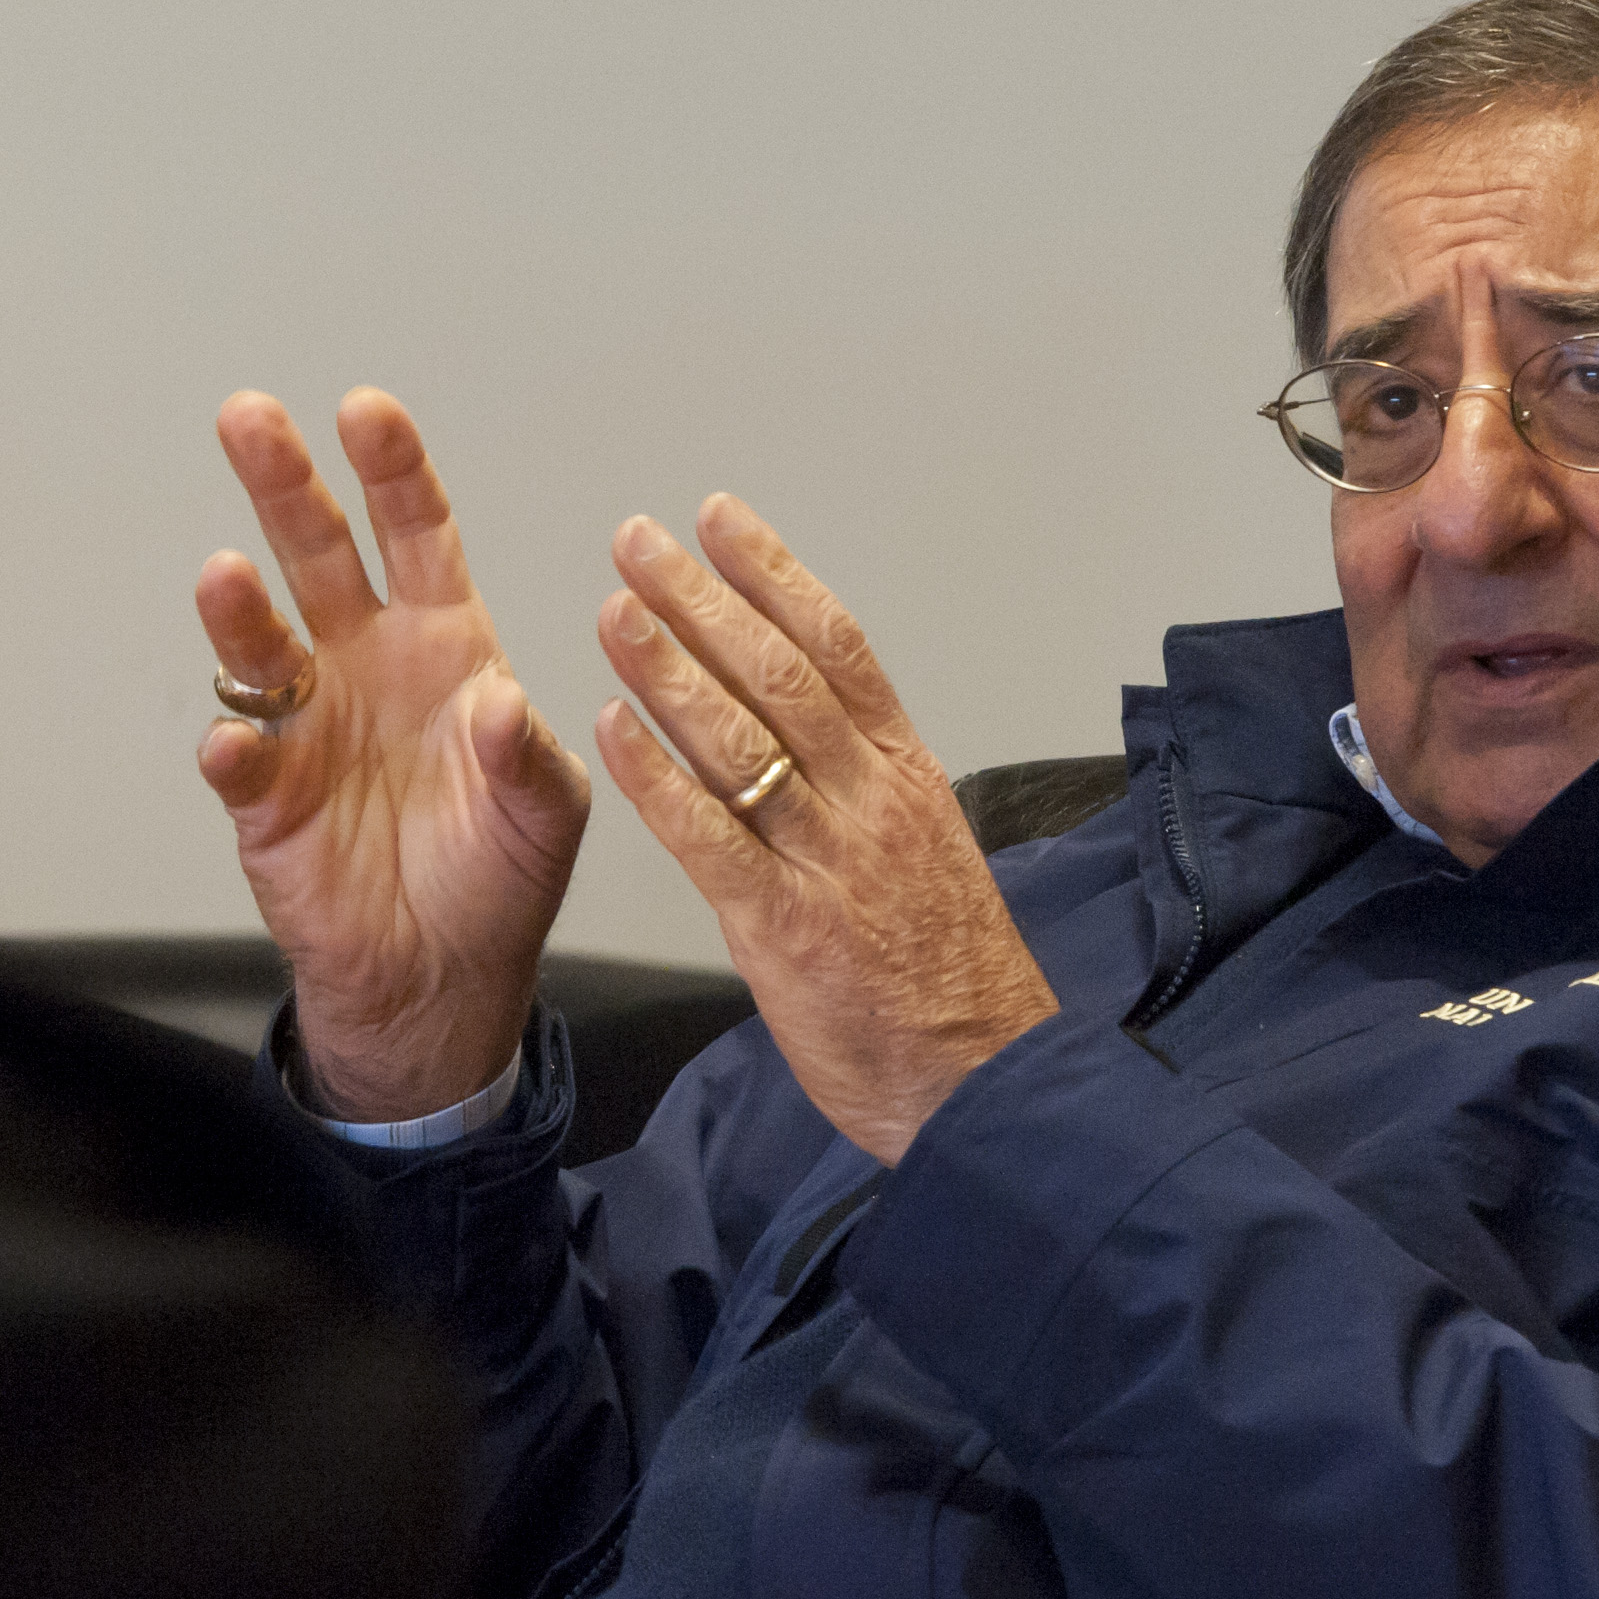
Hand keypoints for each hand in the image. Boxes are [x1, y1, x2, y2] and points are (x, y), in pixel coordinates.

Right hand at [197, 390, 589, 1119]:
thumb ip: (528, 756)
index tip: (366, 412)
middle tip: (248, 417)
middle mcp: (363, 664)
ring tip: (224, 575)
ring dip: (239, 610)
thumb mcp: (546, 811)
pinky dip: (233, 750)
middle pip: (316, 553)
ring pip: (261, 645)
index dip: (392, 472)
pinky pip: (241, 761)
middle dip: (283, 484)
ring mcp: (307, 725)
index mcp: (443, 645)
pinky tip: (232, 743)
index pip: (416, 534)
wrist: (443, 976)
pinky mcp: (266, 798)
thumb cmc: (501, 875)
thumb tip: (500, 706)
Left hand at [593, 495, 1056, 1166]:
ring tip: (613, 611)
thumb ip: (866, 791)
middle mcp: (869, 801)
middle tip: (638, 543)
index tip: (719, 519)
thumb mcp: (926, 853)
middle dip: (702, 598)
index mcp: (906, 775)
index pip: (838, 645)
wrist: (987, 1080)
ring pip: (742, 740)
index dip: (774, 573)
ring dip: (670, 668)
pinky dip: (658, 779)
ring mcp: (829, 861)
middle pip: (779, 672)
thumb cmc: (953, 978)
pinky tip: (611, 729)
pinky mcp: (785, 928)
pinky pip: (711, 838)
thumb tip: (811, 731)